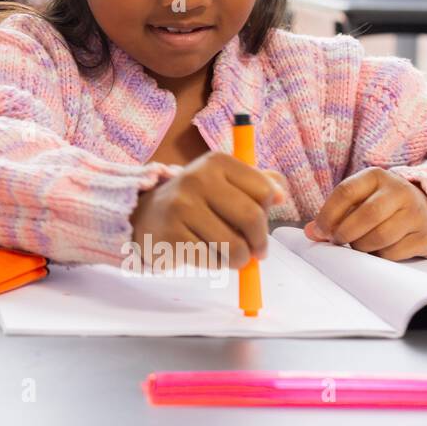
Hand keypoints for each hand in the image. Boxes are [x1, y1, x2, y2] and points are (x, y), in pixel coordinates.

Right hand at [131, 151, 287, 269]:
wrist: (145, 216)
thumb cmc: (196, 201)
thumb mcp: (224, 182)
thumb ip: (258, 182)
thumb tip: (282, 194)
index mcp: (216, 161)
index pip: (265, 191)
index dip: (268, 213)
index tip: (259, 224)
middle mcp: (197, 178)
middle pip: (252, 218)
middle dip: (259, 243)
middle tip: (256, 252)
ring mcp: (181, 206)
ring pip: (234, 246)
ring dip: (238, 259)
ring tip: (228, 254)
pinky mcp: (171, 235)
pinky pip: (212, 261)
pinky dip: (215, 264)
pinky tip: (203, 253)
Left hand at [306, 167, 426, 260]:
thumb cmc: (381, 205)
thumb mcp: (358, 199)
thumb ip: (333, 213)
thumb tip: (311, 232)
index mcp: (376, 176)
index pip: (345, 192)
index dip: (328, 214)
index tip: (320, 230)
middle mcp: (399, 191)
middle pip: (366, 215)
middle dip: (345, 233)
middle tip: (337, 241)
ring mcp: (416, 213)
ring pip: (381, 236)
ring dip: (361, 246)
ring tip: (358, 243)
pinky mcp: (425, 235)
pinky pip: (394, 252)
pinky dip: (379, 255)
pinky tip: (377, 248)